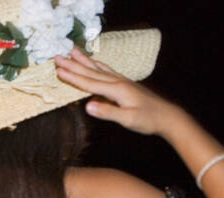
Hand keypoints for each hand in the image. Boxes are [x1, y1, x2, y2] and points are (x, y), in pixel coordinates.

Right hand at [54, 48, 178, 136]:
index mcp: (116, 90)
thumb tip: (87, 106)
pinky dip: (96, 65)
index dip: (73, 77)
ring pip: (98, 68)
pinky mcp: (124, 84)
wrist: (166, 116)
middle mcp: (118, 82)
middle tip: (58, 56)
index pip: (89, 83)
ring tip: (73, 51)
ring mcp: (121, 82)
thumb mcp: (127, 119)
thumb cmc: (147, 120)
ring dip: (84, 61)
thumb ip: (108, 112)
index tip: (58, 70)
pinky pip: (106, 71)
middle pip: (91, 72)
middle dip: (73, 65)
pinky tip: (93, 62)